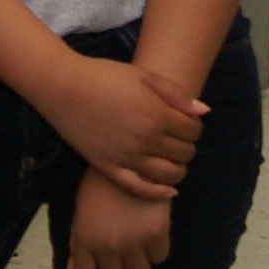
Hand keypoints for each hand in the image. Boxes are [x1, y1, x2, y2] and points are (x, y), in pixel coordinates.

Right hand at [45, 56, 202, 202]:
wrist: (64, 87)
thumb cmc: (105, 76)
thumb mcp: (144, 76)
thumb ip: (176, 95)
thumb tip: (203, 111)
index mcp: (157, 115)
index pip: (193, 131)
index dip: (194, 126)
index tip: (186, 122)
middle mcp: (146, 140)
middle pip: (184, 153)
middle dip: (187, 146)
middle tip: (178, 138)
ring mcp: (128, 157)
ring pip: (169, 176)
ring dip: (179, 170)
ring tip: (174, 160)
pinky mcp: (110, 168)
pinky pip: (140, 189)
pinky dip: (159, 193)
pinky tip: (168, 189)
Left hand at [66, 170, 173, 268]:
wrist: (127, 154)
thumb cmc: (98, 183)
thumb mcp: (81, 211)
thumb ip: (77, 241)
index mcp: (84, 241)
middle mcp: (108, 246)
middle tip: (120, 256)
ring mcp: (134, 241)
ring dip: (138, 264)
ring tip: (137, 246)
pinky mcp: (157, 231)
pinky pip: (160, 257)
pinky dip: (156, 250)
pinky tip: (151, 234)